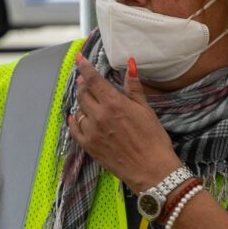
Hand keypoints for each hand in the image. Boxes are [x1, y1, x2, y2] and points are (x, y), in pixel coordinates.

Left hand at [69, 52, 183, 191]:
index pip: (93, 80)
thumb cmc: (153, 139)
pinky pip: (74, 130)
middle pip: (83, 94)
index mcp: (114, 103)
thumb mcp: (146, 110)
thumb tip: (130, 65)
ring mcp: (91, 132)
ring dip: (81, 103)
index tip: (79, 58)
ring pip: (78, 111)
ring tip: (88, 101)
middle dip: (83, 85)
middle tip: (86, 81)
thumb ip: (133, 87)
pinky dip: (74, 121)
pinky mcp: (89, 147)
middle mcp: (99, 116)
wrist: (151, 169)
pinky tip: (75, 118)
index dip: (84, 67)